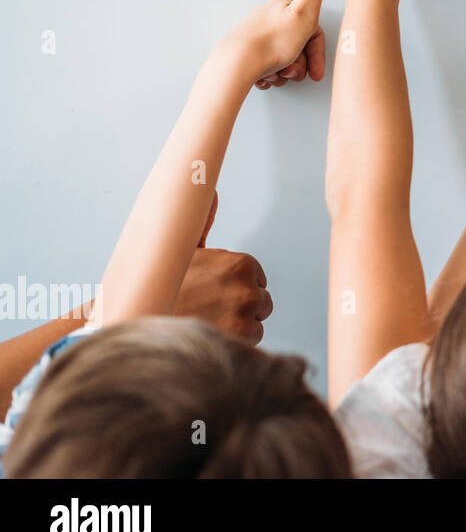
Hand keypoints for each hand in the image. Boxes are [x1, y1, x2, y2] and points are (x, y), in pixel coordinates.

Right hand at [172, 193, 272, 342]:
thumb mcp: (183, 252)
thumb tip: (211, 191)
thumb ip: (203, 223)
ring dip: (238, 324)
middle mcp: (247, 288)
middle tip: (207, 308)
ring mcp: (245, 315)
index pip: (256, 278)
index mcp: (240, 264)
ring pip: (257, 321)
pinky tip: (209, 333)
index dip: (233, 287)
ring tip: (207, 320)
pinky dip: (234, 340)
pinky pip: (252, 339)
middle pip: (261, 301)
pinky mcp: (240, 339)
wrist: (138, 322)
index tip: (211, 291)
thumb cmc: (163, 287)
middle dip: (239, 306)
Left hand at [219, 0, 331, 87]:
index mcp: (283, 5)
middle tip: (292, 71)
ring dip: (284, 71)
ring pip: (283, 57)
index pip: (312, 31)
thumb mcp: (304, 11)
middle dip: (299, 64)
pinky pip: (267, 65)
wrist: (237, 64)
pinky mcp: (247, 51)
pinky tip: (266, 76)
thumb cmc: (271, 42)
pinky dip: (270, 74)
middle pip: (298, 46)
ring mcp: (257, 34)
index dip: (317, 55)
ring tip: (277, 73)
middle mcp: (269, 17)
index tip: (317, 72)